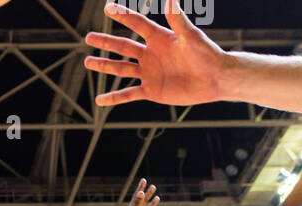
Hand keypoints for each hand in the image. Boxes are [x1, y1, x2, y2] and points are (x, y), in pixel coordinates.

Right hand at [84, 0, 227, 107]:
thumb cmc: (206, 54)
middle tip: (88, 37)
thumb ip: (178, 20)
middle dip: (106, 42)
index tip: (108, 8)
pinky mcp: (151, 90)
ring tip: (88, 62)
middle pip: (123, 46)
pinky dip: (114, 98)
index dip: (123, 16)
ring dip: (104, 66)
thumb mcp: (191, 36)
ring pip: (121, 69)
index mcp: (159, 38)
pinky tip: (100, 101)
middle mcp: (151, 54)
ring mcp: (149, 72)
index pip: (137, 24)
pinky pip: (128, 94)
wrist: (214, 79)